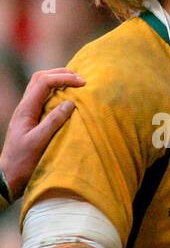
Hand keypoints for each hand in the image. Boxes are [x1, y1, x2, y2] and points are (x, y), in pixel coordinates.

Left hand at [0, 68, 84, 198]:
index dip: (63, 78)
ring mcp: (27, 111)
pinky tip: (67, 97)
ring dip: (58, 80)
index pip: (43, 82)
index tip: (83, 83)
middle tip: (82, 78)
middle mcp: (25, 106)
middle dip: (61, 74)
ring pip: (40, 86)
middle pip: (40, 78)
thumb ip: (53, 121)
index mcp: (26, 109)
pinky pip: (43, 97)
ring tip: (76, 83)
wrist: (9, 174)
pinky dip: (56, 91)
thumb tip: (70, 103)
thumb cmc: (23, 161)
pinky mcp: (31, 118)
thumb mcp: (39, 141)